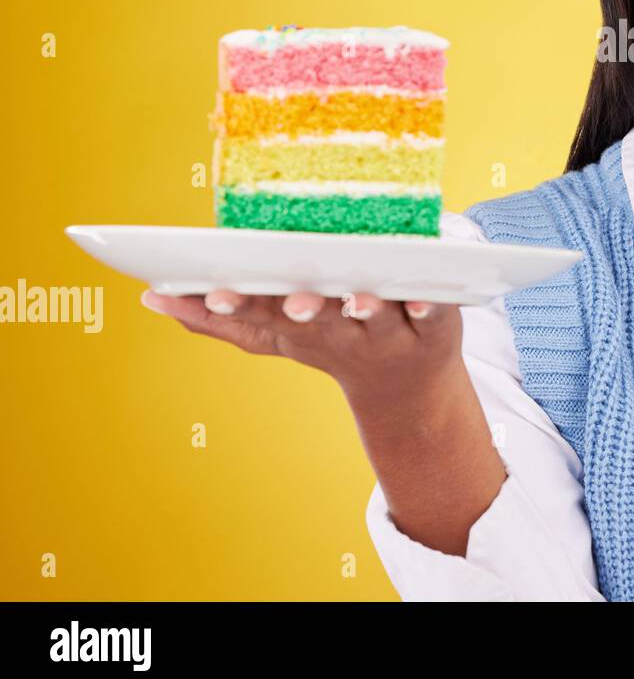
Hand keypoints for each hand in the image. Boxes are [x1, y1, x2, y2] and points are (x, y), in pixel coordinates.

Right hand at [139, 287, 462, 409]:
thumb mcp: (274, 334)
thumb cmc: (333, 340)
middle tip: (295, 301)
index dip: (240, 302)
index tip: (216, 289)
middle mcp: (342, 331)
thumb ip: (218, 318)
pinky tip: (424, 297)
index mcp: (300, 327)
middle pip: (320, 319)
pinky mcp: (437, 321)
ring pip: (376, 316)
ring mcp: (390, 329)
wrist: (409, 389)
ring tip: (359, 300)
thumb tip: (152, 297)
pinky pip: (435, 313)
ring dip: (365, 309)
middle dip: (304, 310)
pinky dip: (430, 306)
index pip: (263, 313)